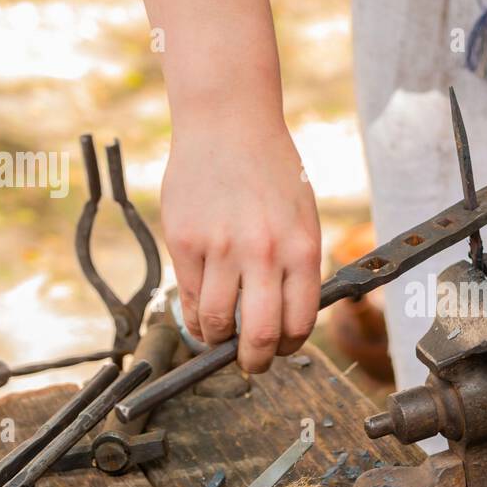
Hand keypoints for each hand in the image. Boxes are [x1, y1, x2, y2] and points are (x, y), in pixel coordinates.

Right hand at [161, 121, 320, 372]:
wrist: (228, 124)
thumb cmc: (271, 170)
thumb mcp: (302, 216)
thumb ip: (298, 265)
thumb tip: (287, 317)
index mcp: (301, 248)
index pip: (298, 323)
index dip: (287, 345)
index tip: (279, 347)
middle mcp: (263, 253)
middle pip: (258, 336)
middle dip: (254, 361)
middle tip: (249, 362)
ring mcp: (221, 248)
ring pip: (215, 323)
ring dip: (216, 340)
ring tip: (219, 336)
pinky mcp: (184, 242)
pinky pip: (187, 297)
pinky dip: (193, 315)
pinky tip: (200, 313)